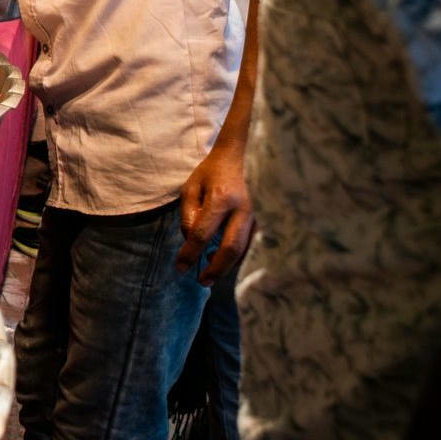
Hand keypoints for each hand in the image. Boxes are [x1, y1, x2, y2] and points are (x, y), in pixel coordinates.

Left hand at [176, 144, 253, 284]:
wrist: (238, 157)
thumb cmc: (210, 173)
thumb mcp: (190, 189)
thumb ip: (188, 216)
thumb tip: (191, 242)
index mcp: (221, 199)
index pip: (202, 234)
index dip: (190, 254)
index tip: (180, 268)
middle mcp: (242, 209)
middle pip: (230, 249)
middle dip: (215, 269)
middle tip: (201, 281)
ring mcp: (255, 216)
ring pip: (242, 250)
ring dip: (225, 266)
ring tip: (209, 274)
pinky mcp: (260, 220)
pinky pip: (247, 245)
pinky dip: (235, 257)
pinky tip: (221, 260)